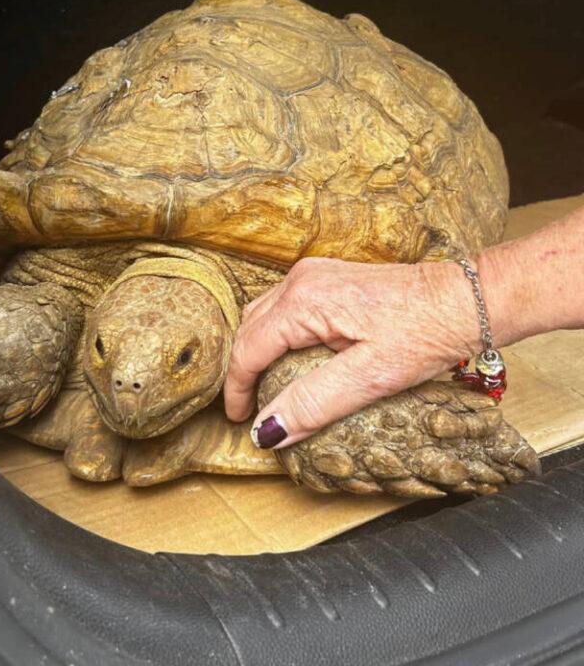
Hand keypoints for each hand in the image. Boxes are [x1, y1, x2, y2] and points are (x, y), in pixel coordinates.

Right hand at [224, 257, 482, 447]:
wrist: (467, 299)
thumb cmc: (427, 332)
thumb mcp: (371, 377)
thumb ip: (313, 402)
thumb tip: (268, 431)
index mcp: (304, 301)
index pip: (249, 348)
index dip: (237, 388)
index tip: (240, 421)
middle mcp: (301, 280)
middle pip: (250, 327)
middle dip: (242, 369)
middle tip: (248, 408)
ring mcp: (314, 274)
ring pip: (264, 315)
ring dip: (257, 350)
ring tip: (262, 387)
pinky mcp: (328, 278)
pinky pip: (284, 307)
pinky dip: (275, 335)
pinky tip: (286, 359)